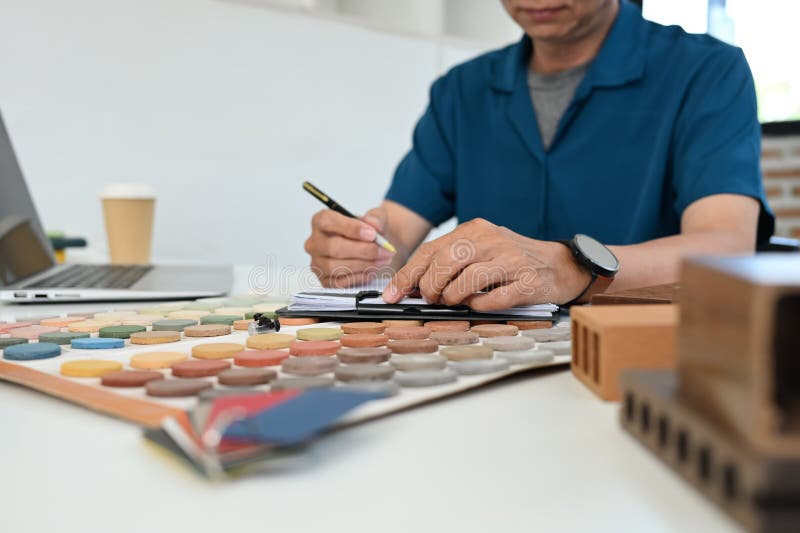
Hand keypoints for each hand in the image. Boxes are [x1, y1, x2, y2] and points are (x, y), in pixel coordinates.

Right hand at [305, 207, 394, 286]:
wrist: (372, 248)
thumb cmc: (367, 232)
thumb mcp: (375, 218)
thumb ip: (375, 218)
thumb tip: (373, 224)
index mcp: (321, 221)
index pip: (328, 222)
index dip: (351, 229)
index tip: (372, 234)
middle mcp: (314, 242)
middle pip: (333, 247)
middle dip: (363, 250)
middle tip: (383, 250)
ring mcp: (317, 263)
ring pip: (335, 266)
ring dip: (363, 265)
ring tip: (382, 260)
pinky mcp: (324, 281)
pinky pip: (339, 282)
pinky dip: (359, 277)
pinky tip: (372, 270)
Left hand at [382, 218, 590, 308]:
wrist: (559, 264)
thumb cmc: (510, 261)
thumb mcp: (478, 250)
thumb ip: (449, 262)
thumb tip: (412, 286)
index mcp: (474, 230)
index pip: (430, 250)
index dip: (407, 275)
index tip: (392, 295)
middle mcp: (491, 240)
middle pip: (445, 262)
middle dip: (430, 287)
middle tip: (431, 299)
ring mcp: (510, 260)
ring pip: (466, 280)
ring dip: (453, 298)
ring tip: (456, 302)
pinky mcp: (527, 282)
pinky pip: (493, 299)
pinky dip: (480, 307)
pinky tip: (480, 305)